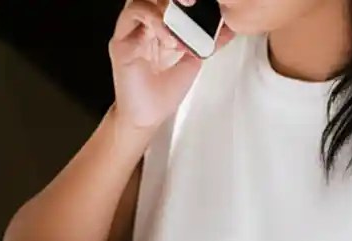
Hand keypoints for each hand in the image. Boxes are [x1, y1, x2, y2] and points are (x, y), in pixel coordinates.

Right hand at [109, 1, 233, 130]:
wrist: (147, 118)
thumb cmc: (163, 94)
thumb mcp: (194, 60)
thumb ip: (207, 41)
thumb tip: (230, 28)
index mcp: (159, 27)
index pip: (169, 2)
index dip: (184, 1)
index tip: (206, 6)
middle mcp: (144, 25)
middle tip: (193, 3)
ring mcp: (132, 31)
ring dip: (165, 5)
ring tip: (182, 21)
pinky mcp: (121, 41)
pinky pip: (134, 15)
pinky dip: (154, 20)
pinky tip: (168, 38)